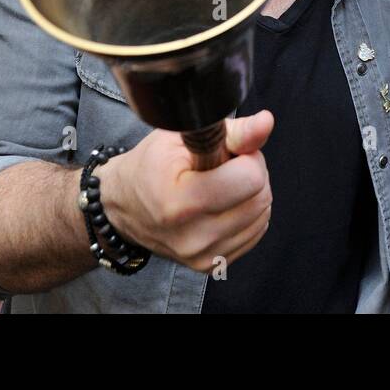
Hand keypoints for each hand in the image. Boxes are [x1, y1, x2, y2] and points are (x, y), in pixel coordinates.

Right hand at [96, 111, 273, 272]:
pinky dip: (247, 212)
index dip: (246, 155)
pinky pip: (256, 232)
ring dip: (252, 193)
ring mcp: (202, 256)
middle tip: (224, 164)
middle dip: (251, 172)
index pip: (250, 178)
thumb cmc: (150, 165)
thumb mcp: (180, 136)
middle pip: (260, 197)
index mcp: (179, 202)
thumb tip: (266, 123)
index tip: (227, 150)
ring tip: (221, 183)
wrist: (123, 207)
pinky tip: (224, 203)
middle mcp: (192, 237)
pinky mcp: (212, 266)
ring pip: (262, 215)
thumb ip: (231, 131)